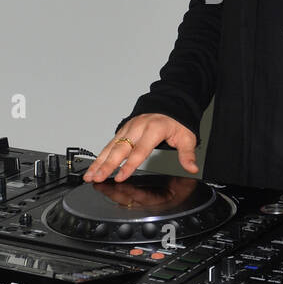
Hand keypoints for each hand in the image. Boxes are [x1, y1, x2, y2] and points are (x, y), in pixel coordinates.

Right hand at [82, 113, 198, 182]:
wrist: (168, 105)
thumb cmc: (175, 122)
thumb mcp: (186, 136)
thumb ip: (187, 154)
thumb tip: (192, 167)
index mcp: (154, 128)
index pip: (140, 150)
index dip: (129, 164)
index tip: (121, 176)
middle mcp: (138, 127)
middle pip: (120, 148)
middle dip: (107, 165)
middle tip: (98, 178)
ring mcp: (128, 128)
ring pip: (111, 147)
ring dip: (99, 162)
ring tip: (90, 175)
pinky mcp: (123, 131)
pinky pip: (109, 144)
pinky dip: (100, 157)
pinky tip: (93, 168)